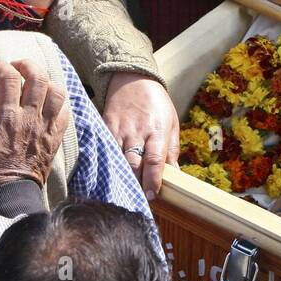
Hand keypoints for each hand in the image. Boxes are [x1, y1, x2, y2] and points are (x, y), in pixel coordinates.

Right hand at [0, 59, 70, 200]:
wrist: (9, 196)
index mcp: (6, 117)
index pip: (9, 78)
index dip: (1, 65)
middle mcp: (30, 117)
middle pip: (38, 77)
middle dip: (27, 65)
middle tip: (16, 66)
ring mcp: (46, 127)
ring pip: (57, 91)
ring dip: (47, 81)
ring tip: (34, 81)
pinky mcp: (55, 137)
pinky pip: (65, 111)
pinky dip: (59, 101)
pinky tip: (48, 101)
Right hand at [104, 72, 180, 195]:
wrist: (132, 79)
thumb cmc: (156, 104)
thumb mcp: (171, 123)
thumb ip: (171, 149)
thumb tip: (175, 174)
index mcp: (157, 131)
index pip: (155, 160)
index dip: (153, 180)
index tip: (152, 196)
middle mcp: (137, 131)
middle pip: (134, 163)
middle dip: (135, 184)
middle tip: (138, 201)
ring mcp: (119, 129)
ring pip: (117, 159)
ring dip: (121, 178)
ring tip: (123, 194)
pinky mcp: (105, 127)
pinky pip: (105, 149)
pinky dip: (106, 164)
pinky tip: (107, 176)